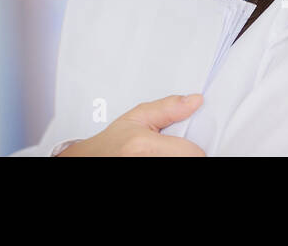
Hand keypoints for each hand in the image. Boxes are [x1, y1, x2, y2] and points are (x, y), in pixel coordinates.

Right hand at [55, 94, 205, 155]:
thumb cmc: (112, 144)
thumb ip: (167, 108)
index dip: (190, 145)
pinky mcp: (154, 186)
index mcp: (144, 147)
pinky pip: (179, 168)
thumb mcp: (136, 117)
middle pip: (192, 159)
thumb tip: (194, 101)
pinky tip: (159, 157)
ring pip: (185, 163)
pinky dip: (171, 160)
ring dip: (177, 157)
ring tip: (161, 153)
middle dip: (184, 152)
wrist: (93, 160)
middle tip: (167, 146)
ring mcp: (150, 169)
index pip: (193, 152)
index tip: (180, 140)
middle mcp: (149, 162)